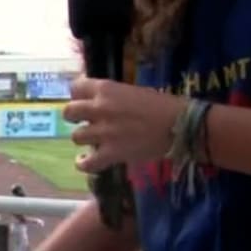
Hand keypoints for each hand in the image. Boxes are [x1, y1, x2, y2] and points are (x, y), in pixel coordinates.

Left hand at [62, 77, 187, 173]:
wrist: (181, 126)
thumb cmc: (164, 105)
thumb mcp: (134, 91)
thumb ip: (114, 96)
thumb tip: (102, 102)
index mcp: (107, 89)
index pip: (76, 88)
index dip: (78, 95)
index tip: (85, 100)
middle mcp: (100, 108)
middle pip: (69, 112)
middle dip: (75, 117)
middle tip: (86, 121)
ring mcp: (103, 132)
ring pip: (76, 137)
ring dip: (84, 139)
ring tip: (93, 141)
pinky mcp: (110, 154)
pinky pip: (86, 162)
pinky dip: (84, 163)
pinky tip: (87, 161)